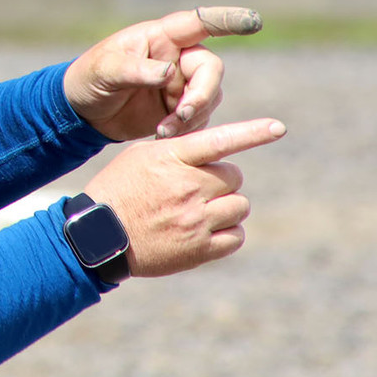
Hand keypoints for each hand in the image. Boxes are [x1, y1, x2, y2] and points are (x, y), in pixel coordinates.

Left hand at [63, 6, 261, 141]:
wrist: (83, 111)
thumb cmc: (90, 78)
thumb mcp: (106, 71)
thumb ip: (137, 70)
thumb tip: (169, 72)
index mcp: (160, 37)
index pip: (198, 23)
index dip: (227, 20)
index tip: (253, 21)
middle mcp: (177, 56)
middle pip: (211, 70)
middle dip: (201, 94)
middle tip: (182, 115)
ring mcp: (181, 83)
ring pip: (209, 97)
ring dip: (192, 116)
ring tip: (162, 130)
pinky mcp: (180, 108)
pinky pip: (200, 118)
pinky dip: (187, 129)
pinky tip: (161, 135)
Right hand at [83, 116, 285, 277]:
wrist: (98, 235)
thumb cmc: (119, 189)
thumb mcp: (141, 157)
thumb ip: (179, 150)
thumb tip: (215, 152)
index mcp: (173, 159)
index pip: (219, 140)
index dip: (252, 132)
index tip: (278, 127)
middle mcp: (188, 187)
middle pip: (234, 176)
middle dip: (222, 181)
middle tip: (198, 188)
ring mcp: (196, 219)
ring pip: (239, 206)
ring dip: (226, 206)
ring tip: (200, 211)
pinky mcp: (199, 249)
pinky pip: (236, 236)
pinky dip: (227, 232)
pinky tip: (206, 230)